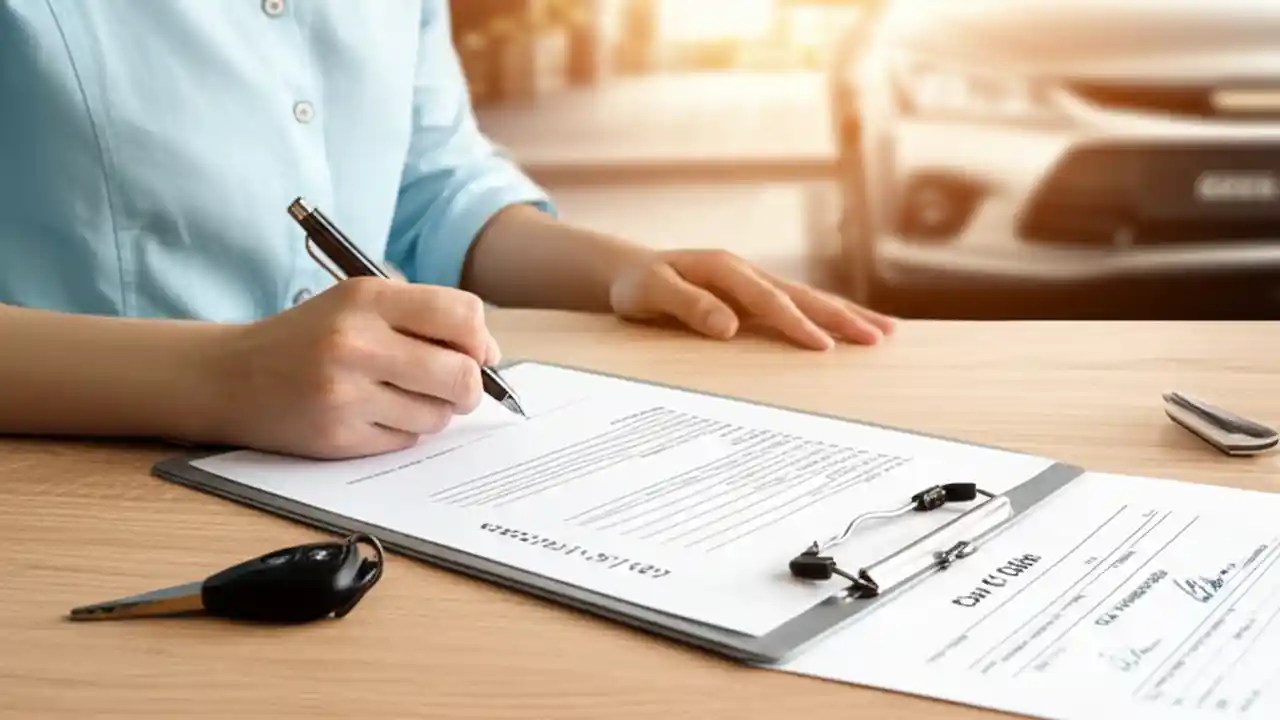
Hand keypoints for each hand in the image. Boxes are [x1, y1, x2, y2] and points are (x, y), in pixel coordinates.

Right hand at [212, 278, 499, 458]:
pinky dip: (402, 431)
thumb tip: (490, 355)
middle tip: (455, 387)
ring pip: (438, 415)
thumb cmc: (310, 337)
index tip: (478, 354)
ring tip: (400, 396)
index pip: (462, 315)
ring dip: (433, 411)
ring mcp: (345, 393)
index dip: (481, 341)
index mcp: (368, 298)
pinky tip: (371, 414)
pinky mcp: (337, 436)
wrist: (231, 376)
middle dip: (470, 387)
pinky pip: (406, 440)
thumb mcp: (358, 303)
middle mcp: (356, 342)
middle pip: (461, 374)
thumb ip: (423, 317)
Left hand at [608, 250, 895, 349]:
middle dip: (842, 317)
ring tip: (886, 332)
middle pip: (802, 294)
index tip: (823, 346)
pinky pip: (798, 306)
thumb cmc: (637, 285)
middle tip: (878, 337)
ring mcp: (754, 283)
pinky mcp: (755, 298)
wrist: (631, 272)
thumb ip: (687, 305)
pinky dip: (829, 315)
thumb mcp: (648, 292)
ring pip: (808, 298)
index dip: (796, 323)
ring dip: (846, 314)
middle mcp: (746, 272)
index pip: (768, 300)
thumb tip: (729, 326)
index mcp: (724, 268)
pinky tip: (852, 327)